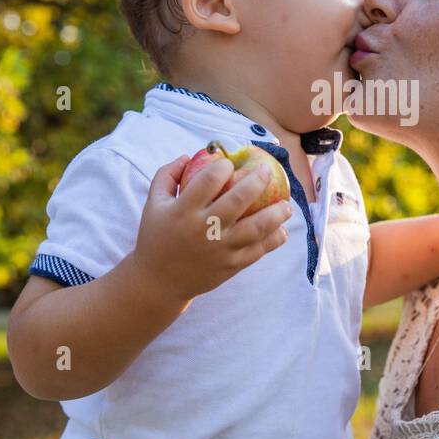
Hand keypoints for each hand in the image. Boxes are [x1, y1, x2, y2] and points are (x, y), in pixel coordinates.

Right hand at [130, 154, 292, 303]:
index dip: (222, 166)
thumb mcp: (153, 204)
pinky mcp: (230, 266)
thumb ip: (167, 175)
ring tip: (286, 204)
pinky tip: (281, 229)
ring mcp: (220, 249)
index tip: (229, 162)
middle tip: (267, 170)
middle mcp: (204, 229)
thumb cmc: (156, 237)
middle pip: (238, 200)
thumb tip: (188, 155)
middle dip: (257, 180)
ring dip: (276, 213)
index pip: (208, 181)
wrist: (158, 283)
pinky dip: (274, 239)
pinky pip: (258, 250)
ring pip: (256, 227)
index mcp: (183, 211)